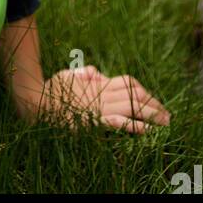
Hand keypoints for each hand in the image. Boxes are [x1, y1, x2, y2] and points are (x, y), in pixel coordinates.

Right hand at [35, 65, 169, 132]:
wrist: (35, 101)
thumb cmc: (51, 90)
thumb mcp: (68, 76)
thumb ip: (84, 74)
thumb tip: (97, 72)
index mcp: (97, 83)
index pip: (128, 83)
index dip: (144, 91)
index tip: (154, 101)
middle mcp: (101, 93)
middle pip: (135, 95)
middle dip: (154, 104)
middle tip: (167, 116)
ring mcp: (97, 107)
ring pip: (131, 107)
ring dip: (150, 114)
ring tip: (164, 123)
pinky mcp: (92, 121)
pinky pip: (116, 122)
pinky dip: (131, 125)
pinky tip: (143, 130)